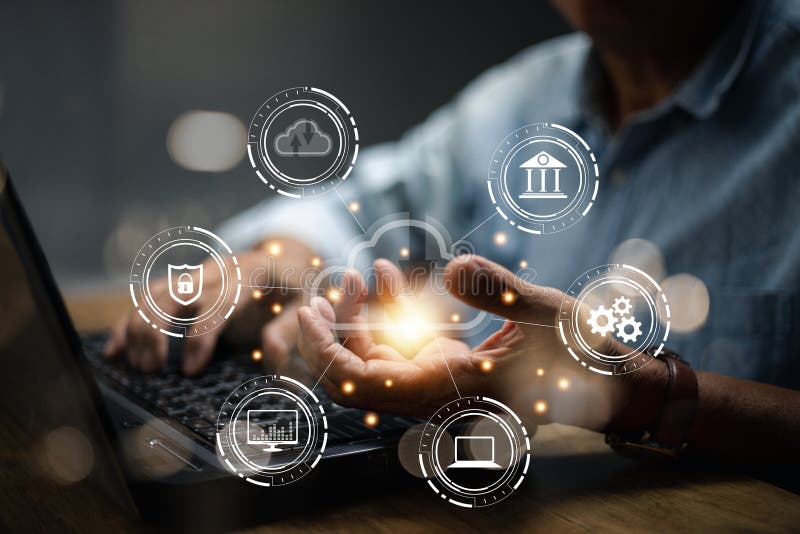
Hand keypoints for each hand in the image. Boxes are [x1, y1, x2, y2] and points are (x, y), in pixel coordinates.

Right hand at [104, 237, 313, 374]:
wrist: (289, 260)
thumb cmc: (298, 287)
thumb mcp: (307, 304)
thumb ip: (290, 329)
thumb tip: (272, 355)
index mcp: (251, 271)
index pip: (217, 302)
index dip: (200, 336)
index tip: (189, 370)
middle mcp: (218, 268)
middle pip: (175, 294)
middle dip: (156, 331)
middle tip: (152, 370)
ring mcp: (199, 273)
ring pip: (155, 294)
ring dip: (139, 328)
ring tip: (141, 367)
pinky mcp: (186, 282)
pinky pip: (149, 298)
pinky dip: (129, 322)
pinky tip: (115, 350)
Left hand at [297, 255, 667, 430]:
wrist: (604, 380)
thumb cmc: (579, 354)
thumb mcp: (547, 314)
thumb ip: (501, 292)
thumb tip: (454, 267)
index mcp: (447, 391)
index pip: (361, 386)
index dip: (324, 353)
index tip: (307, 312)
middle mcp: (434, 392)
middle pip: (357, 373)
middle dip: (333, 332)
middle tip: (324, 289)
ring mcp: (438, 379)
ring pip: (376, 356)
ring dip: (359, 317)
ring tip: (357, 273)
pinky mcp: (447, 365)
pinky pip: (401, 343)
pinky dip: (388, 312)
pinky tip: (385, 275)